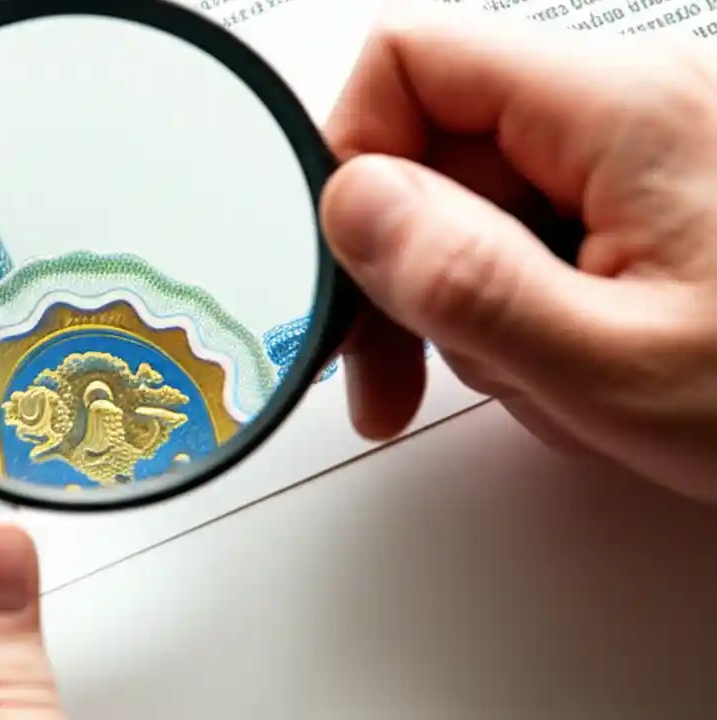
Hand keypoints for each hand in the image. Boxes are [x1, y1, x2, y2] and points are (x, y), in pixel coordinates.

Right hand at [320, 10, 716, 501]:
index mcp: (628, 115)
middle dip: (409, 264)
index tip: (350, 263)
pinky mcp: (658, 199)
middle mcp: (639, 109)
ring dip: (473, 301)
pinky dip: (525, 304)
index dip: (349, 157)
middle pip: (438, 144)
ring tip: (538, 374)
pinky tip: (568, 362)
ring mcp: (650, 155)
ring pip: (480, 200)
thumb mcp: (618, 369)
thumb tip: (354, 204)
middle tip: (404, 368)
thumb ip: (468, 283)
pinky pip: (538, 231)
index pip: (411, 60)